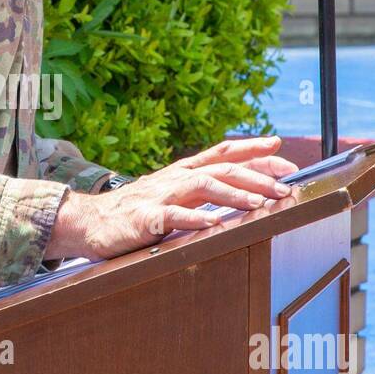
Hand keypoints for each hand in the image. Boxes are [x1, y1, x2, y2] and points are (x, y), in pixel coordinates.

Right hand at [45, 135, 298, 260]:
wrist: (88, 221)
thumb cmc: (134, 211)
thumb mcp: (171, 194)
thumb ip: (199, 191)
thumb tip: (237, 191)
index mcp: (183, 171)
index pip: (224, 153)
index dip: (254, 150)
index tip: (282, 150)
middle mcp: (176, 178)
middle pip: (223, 169)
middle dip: (257, 175)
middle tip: (286, 185)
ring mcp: (161, 196)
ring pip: (204, 187)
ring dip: (234, 194)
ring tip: (258, 202)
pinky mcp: (147, 218)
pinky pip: (173, 217)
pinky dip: (195, 218)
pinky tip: (213, 223)